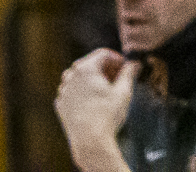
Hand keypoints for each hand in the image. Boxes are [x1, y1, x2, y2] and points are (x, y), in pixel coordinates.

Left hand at [56, 48, 137, 169]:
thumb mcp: (124, 92)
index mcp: (86, 68)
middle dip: (105, 68)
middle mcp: (71, 76)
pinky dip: (82, 92)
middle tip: (118, 78)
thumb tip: (135, 63)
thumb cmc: (107, 115)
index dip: (117, 59)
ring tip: (106, 90)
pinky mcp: (61, 104)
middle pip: (90, 64)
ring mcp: (64, 90)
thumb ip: (129, 73)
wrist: (89, 141)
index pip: (103, 54)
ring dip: (92, 80)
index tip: (126, 68)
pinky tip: (93, 102)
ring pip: (79, 77)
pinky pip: (72, 92)